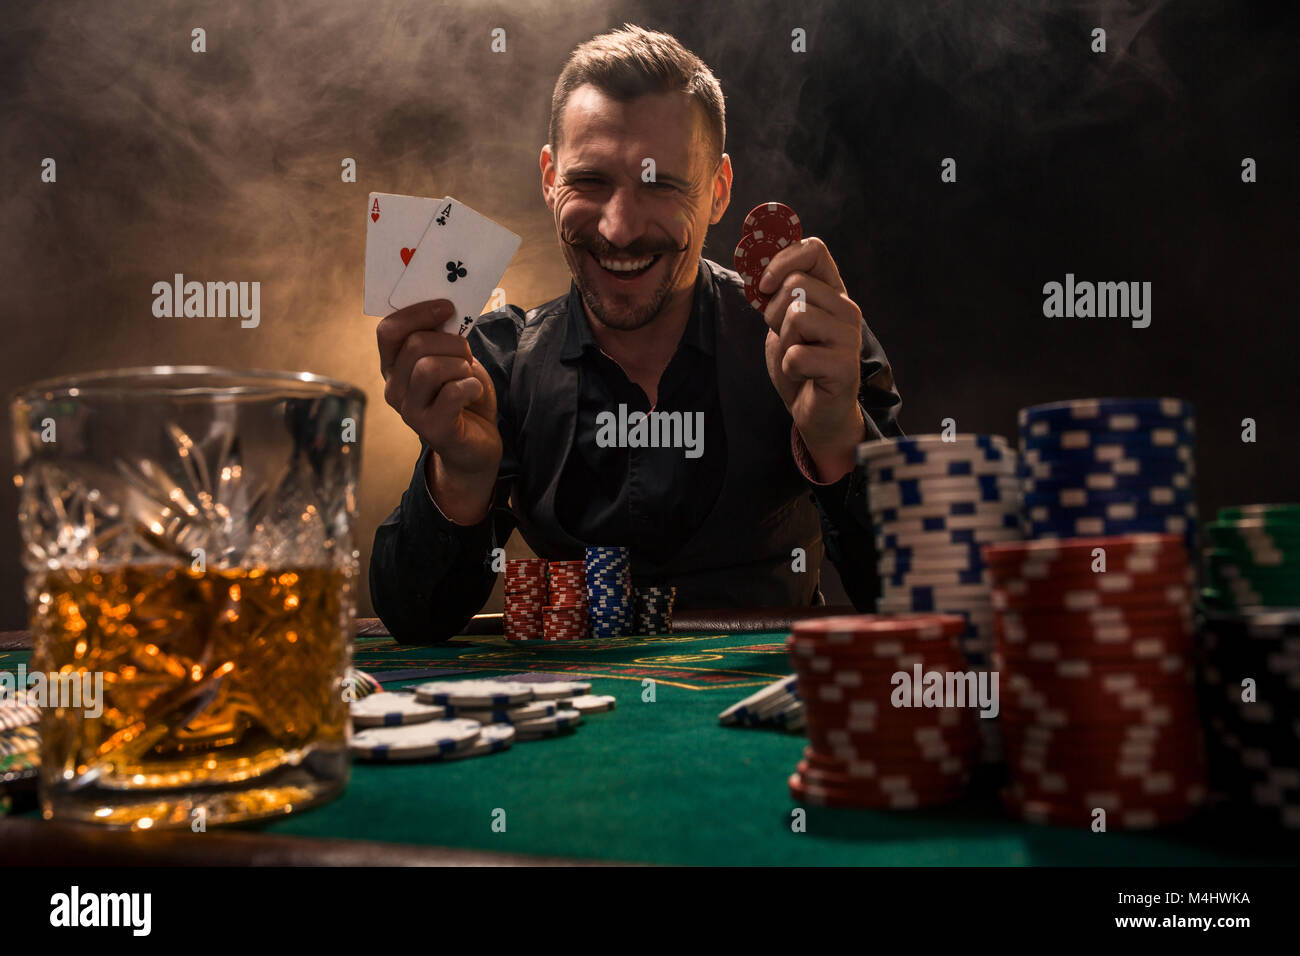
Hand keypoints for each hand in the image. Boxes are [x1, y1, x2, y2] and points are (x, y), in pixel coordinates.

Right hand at [377, 300, 500, 521]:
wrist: (477, 441)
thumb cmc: (462, 394)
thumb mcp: (450, 359)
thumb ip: (441, 337)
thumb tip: (446, 307)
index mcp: (394, 366)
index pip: (388, 330)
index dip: (417, 313)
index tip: (447, 307)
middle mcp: (394, 389)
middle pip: (415, 345)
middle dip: (452, 343)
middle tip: (466, 356)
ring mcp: (409, 411)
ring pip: (430, 368)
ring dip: (460, 365)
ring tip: (467, 376)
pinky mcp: (432, 429)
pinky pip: (452, 393)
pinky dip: (471, 386)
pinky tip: (473, 392)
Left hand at [758, 237, 867, 480]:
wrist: (816, 411)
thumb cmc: (799, 363)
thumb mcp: (782, 322)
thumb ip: (777, 295)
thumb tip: (757, 269)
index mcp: (832, 291)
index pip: (814, 250)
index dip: (782, 260)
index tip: (764, 284)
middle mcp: (847, 308)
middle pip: (796, 285)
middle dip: (773, 313)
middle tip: (785, 337)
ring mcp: (849, 336)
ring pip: (796, 316)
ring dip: (783, 342)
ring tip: (795, 357)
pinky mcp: (844, 367)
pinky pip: (797, 355)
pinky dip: (789, 368)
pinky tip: (803, 375)